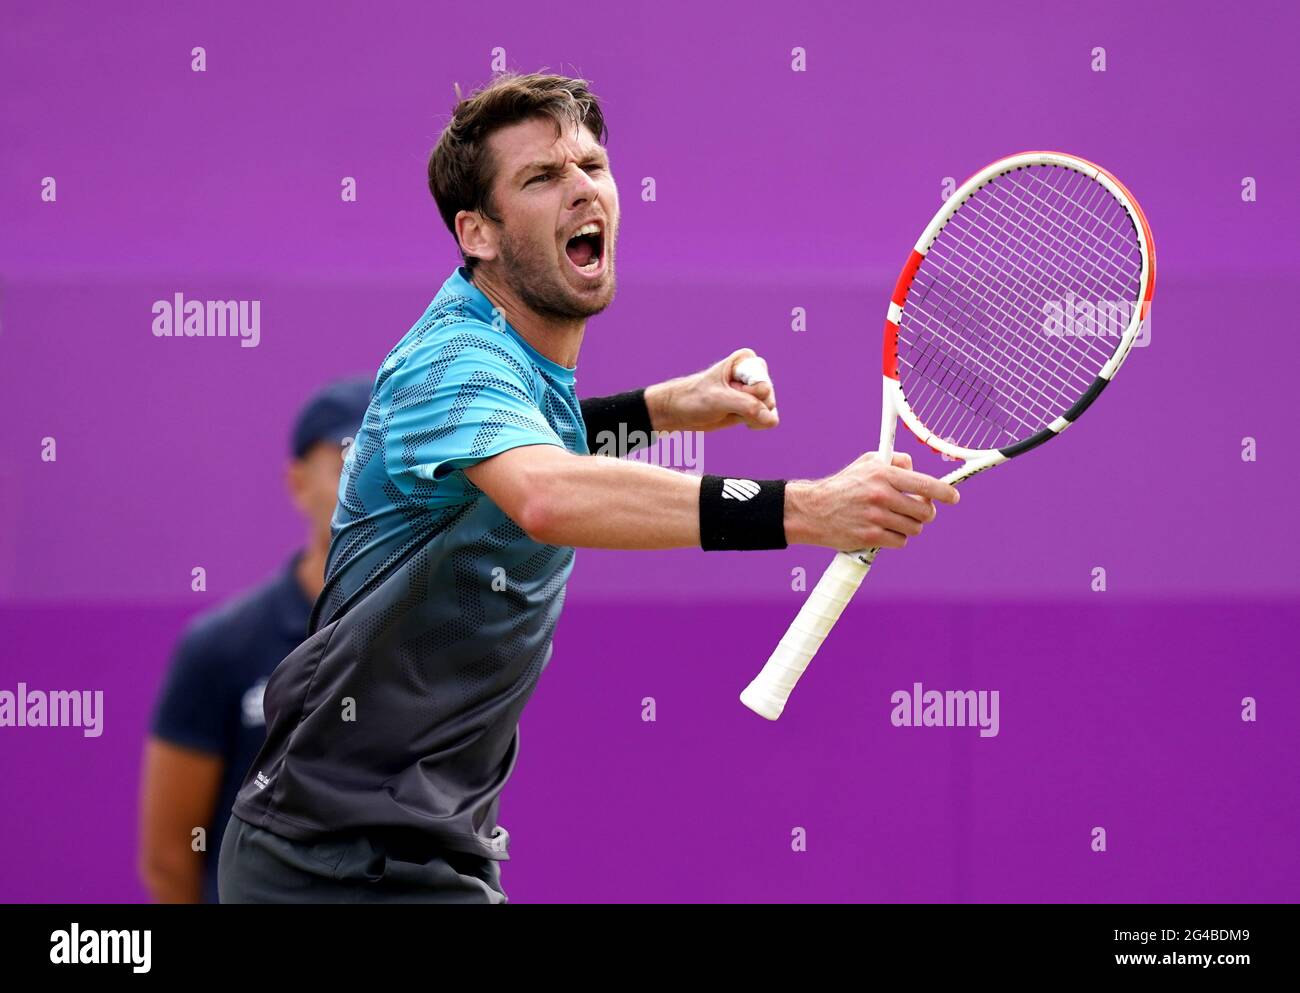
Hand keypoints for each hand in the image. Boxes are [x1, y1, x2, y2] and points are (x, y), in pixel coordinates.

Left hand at [645, 348, 778, 432]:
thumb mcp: (719, 400)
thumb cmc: (695, 398)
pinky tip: (740, 420)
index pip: (763, 385)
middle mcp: (755, 373)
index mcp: (747, 360)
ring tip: (729, 410)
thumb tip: (773, 422)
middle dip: (748, 408)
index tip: (725, 390)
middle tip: (725, 402)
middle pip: (769, 399)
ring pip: (770, 411)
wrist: (679, 412)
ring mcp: (755, 391)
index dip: (745, 394)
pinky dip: (756, 424)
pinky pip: (769, 419)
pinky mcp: (754, 406)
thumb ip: (748, 407)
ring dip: (751, 417)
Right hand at [784, 451, 959, 550]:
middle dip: (924, 513)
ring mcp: (876, 517)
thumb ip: (894, 462)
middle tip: (915, 511)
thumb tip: (917, 469)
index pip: (924, 483)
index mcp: (883, 474)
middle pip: (924, 510)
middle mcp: (881, 494)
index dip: (945, 492)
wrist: (813, 511)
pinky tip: (883, 531)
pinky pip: (900, 541)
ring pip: (914, 528)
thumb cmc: (843, 486)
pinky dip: (896, 538)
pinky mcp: (871, 537)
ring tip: (893, 520)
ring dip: (908, 526)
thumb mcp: (866, 463)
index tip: (953, 497)